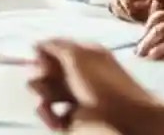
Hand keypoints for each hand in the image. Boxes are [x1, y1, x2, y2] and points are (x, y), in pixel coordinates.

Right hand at [28, 39, 156, 131]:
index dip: (44, 56)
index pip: (55, 52)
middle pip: (48, 74)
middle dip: (40, 77)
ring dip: (43, 98)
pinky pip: (53, 115)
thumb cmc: (104, 84)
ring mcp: (77, 98)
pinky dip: (49, 116)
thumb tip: (36, 44)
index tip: (39, 61)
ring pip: (47, 95)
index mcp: (85, 56)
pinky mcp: (75, 119)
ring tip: (47, 103)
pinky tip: (53, 117)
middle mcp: (80, 75)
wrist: (127, 119)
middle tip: (44, 82)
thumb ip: (56, 46)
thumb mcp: (78, 56)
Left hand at [136, 9, 163, 61]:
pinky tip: (154, 59)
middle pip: (154, 22)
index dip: (150, 27)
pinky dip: (158, 52)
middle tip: (139, 50)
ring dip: (146, 45)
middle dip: (144, 36)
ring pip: (157, 33)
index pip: (160, 14)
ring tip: (142, 56)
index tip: (146, 38)